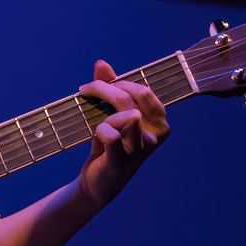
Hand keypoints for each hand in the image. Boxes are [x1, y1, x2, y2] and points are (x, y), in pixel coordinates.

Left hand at [75, 59, 169, 212]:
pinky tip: (98, 138)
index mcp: (159, 121)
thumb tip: (102, 63)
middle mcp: (156, 135)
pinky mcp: (122, 160)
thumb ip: (108, 87)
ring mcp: (141, 149)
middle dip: (105, 89)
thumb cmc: (108, 146)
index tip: (97, 85)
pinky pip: (112, 135)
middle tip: (86, 91)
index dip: (119, 82)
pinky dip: (101, 131)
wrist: (96, 182)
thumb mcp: (108, 113)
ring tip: (95, 122)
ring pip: (125, 114)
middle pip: (132, 97)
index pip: (143, 90)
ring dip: (103, 114)